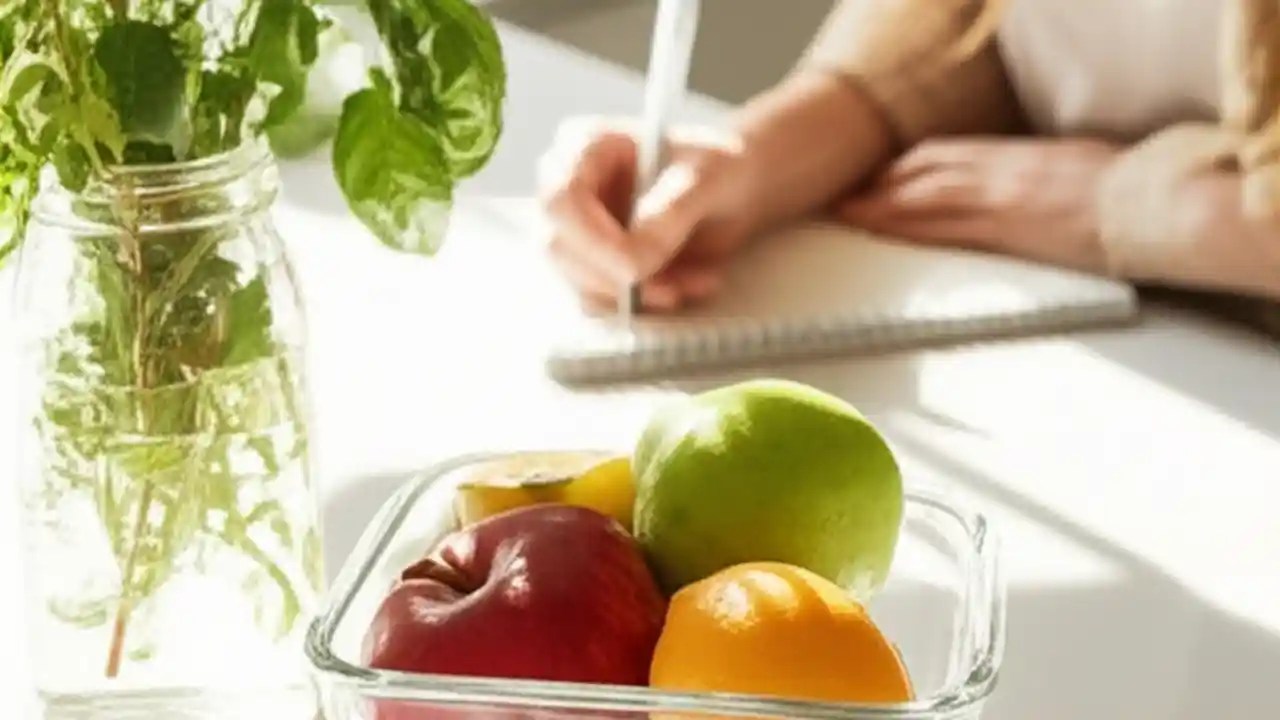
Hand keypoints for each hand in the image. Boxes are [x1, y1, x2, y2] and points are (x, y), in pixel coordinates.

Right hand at [537, 117, 757, 310]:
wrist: (739, 191)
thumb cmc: (721, 167)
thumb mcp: (707, 179)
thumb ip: (669, 212)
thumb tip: (632, 261)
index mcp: (587, 148)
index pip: (562, 199)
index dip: (592, 240)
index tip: (636, 269)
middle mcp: (570, 188)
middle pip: (557, 246)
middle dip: (613, 278)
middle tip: (670, 290)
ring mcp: (578, 231)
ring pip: (577, 280)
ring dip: (638, 296)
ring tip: (694, 282)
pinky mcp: (596, 265)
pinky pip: (604, 300)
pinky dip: (646, 305)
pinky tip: (686, 286)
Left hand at [838, 138, 1120, 271]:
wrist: (1151, 205)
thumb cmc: (1126, 194)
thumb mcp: (1077, 171)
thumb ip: (1042, 178)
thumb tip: (1028, 189)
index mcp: (1019, 157)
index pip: (948, 154)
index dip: (907, 166)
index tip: (884, 175)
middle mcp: (1001, 173)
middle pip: (924, 172)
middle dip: (883, 184)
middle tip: (850, 196)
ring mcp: (998, 199)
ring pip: (922, 195)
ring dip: (880, 204)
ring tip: (849, 211)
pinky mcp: (1003, 229)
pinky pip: (942, 226)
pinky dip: (907, 226)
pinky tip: (884, 231)